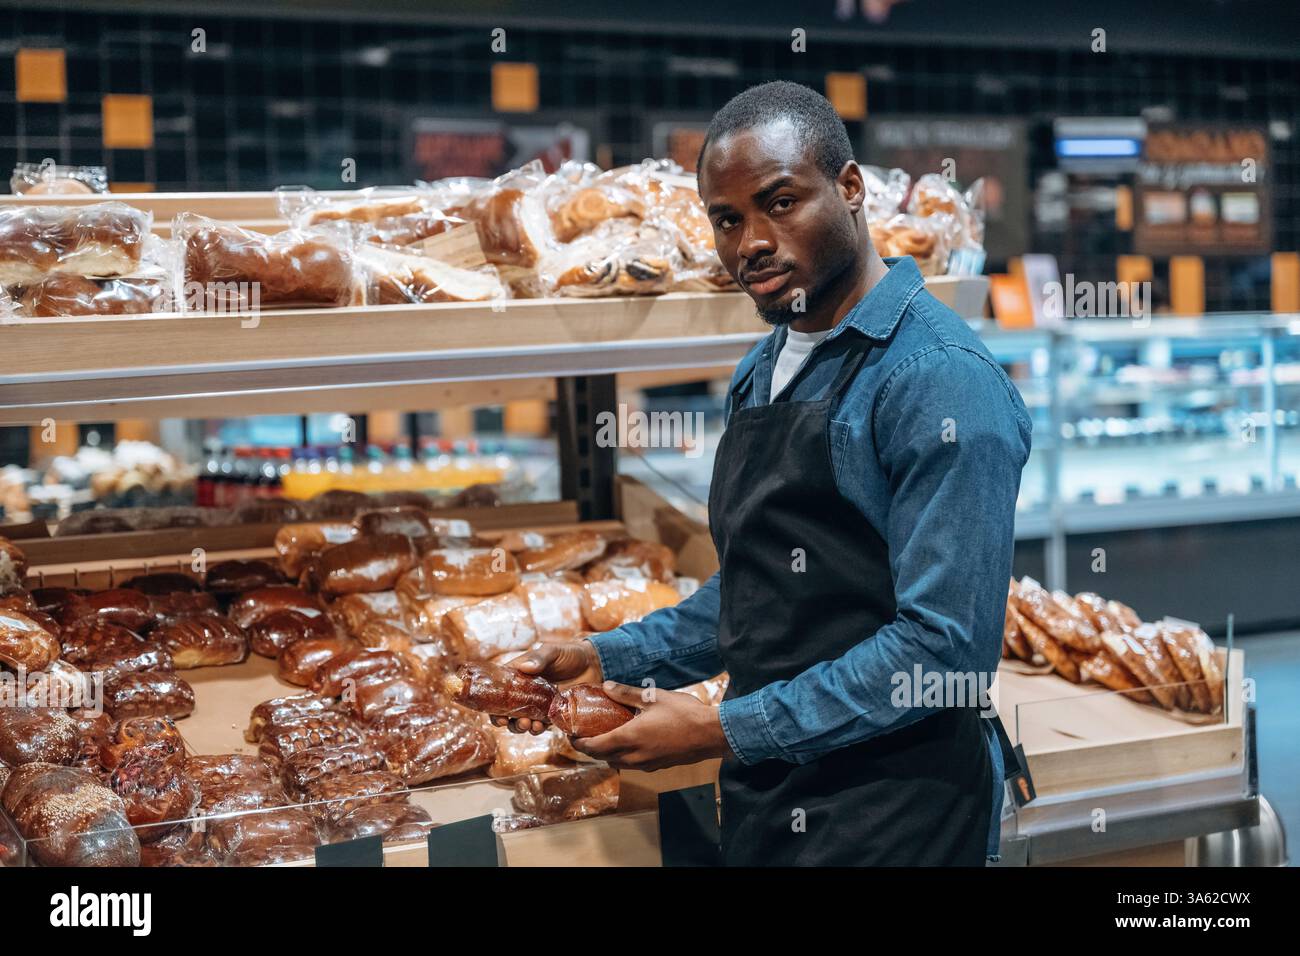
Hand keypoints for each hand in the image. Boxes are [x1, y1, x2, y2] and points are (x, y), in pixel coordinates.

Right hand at [493, 639, 602, 734]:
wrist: (594, 665)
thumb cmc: (570, 654)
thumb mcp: (554, 651)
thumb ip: (540, 657)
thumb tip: (524, 667)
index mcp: (519, 675)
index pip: (499, 691)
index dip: (493, 705)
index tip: (497, 715)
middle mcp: (525, 692)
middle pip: (507, 711)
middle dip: (508, 721)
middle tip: (516, 722)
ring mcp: (537, 704)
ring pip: (522, 720)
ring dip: (521, 727)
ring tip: (530, 725)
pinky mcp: (552, 713)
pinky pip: (540, 725)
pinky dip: (538, 728)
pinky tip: (541, 726)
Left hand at [569, 681, 733, 771]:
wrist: (710, 734)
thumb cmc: (683, 713)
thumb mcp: (653, 697)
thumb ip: (627, 693)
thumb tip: (605, 686)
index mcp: (629, 738)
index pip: (594, 747)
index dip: (579, 743)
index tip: (571, 734)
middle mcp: (634, 756)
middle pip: (602, 757)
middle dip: (590, 747)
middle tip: (585, 733)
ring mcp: (646, 764)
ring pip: (617, 762)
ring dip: (606, 752)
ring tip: (604, 735)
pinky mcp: (656, 766)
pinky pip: (631, 764)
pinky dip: (622, 755)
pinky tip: (628, 740)